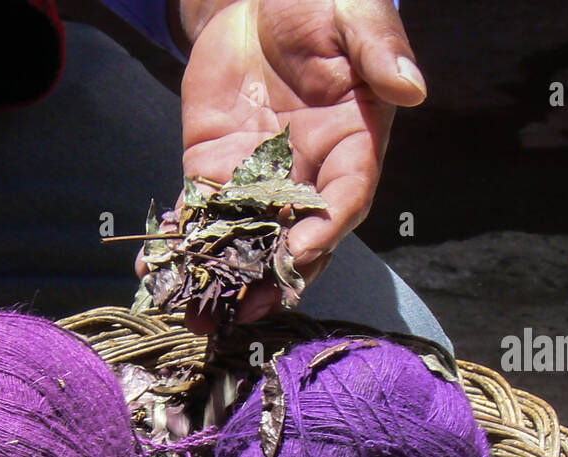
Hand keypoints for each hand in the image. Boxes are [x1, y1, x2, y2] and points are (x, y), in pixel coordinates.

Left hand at [144, 0, 426, 331]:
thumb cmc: (317, 2)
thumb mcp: (354, 14)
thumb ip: (379, 49)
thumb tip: (411, 85)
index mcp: (352, 146)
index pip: (346, 199)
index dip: (326, 228)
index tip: (302, 252)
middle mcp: (306, 175)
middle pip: (294, 237)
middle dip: (272, 276)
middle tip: (249, 309)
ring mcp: (257, 180)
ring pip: (244, 239)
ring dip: (221, 279)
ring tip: (197, 314)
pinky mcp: (213, 171)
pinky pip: (197, 214)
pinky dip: (178, 244)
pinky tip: (156, 274)